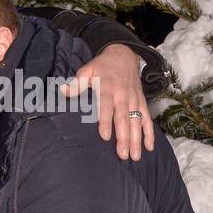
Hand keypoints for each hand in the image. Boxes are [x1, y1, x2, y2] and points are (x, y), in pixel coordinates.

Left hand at [65, 44, 153, 160]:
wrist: (123, 55)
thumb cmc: (101, 66)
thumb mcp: (87, 70)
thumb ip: (77, 83)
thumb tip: (63, 90)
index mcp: (108, 89)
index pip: (106, 108)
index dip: (105, 122)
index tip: (104, 137)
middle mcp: (123, 96)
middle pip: (123, 119)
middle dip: (123, 137)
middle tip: (122, 154)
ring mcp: (134, 100)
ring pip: (137, 122)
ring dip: (136, 139)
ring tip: (135, 156)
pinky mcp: (141, 102)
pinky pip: (147, 119)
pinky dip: (149, 132)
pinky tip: (149, 147)